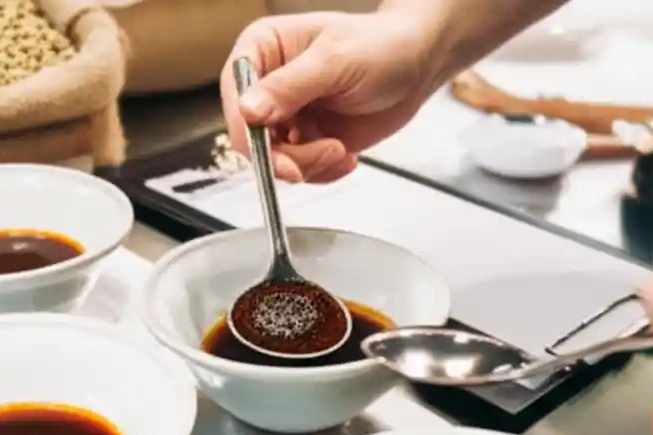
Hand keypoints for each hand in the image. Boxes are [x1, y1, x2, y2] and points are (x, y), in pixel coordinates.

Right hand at [219, 10, 448, 183]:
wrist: (417, 65)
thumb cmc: (381, 45)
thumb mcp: (334, 62)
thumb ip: (289, 87)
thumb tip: (248, 110)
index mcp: (262, 49)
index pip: (235, 94)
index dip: (246, 126)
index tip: (269, 144)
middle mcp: (268, 84)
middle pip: (249, 136)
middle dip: (283, 156)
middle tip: (315, 157)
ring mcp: (286, 115)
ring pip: (274, 160)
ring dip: (308, 164)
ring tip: (338, 149)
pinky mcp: (306, 139)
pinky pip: (299, 170)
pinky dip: (321, 171)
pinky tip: (344, 155)